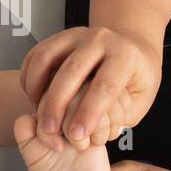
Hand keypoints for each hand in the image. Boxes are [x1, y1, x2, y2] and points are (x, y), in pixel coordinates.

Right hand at [20, 26, 161, 151]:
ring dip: (37, 88)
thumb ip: (121, 115)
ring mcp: (78, 35)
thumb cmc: (135, 79)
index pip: (104, 86)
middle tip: (50, 130)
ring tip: (38, 112)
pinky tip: (33, 96)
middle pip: (72, 70)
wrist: (130, 46)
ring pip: (47, 58)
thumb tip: (95, 129)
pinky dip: (29, 77)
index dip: (89, 113)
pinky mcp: (60, 36)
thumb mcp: (141, 100)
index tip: (76, 136)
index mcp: (125, 55)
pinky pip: (36, 54)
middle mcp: (101, 39)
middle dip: (58, 103)